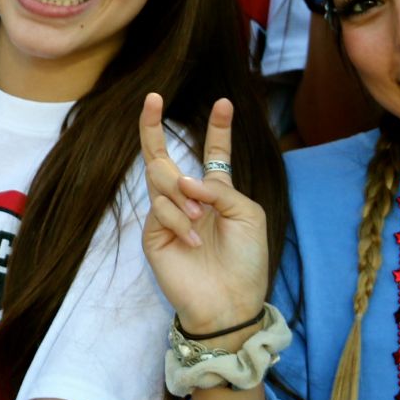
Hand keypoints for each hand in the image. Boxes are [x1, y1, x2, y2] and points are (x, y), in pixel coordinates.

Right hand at [139, 95, 269, 333]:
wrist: (229, 302)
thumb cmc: (246, 260)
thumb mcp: (248, 215)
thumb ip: (221, 188)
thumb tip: (186, 179)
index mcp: (217, 191)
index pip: (214, 153)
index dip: (218, 128)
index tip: (224, 102)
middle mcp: (188, 198)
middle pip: (162, 155)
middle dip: (152, 126)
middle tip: (151, 98)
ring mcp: (167, 214)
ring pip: (161, 177)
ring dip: (182, 193)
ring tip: (199, 217)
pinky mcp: (154, 234)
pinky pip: (159, 209)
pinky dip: (178, 219)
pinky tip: (192, 241)